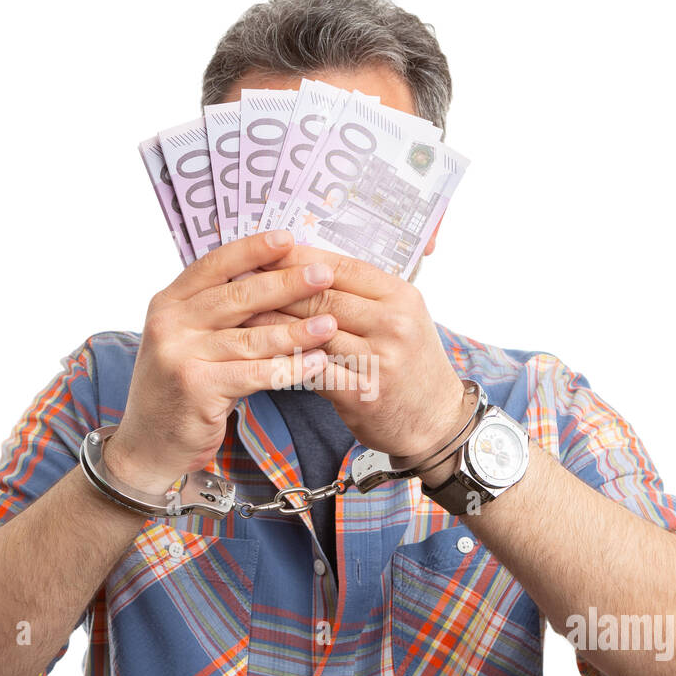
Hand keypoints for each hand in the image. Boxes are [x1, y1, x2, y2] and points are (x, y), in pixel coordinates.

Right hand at [106, 232, 338, 492]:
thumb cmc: (180, 388)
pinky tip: (316, 363)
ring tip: (331, 324)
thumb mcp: (188, 340)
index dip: (252, 250)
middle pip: (237, 295)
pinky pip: (254, 373)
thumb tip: (272, 278)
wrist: (148, 444)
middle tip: (324, 275)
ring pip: (250, 336)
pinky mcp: (196, 388)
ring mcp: (180, 355)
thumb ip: (217, 312)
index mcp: (169, 302)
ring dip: (295, 330)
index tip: (288, 238)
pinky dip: (289, 368)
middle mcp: (169, 323)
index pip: (214, 264)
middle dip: (285, 284)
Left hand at [244, 246, 466, 458]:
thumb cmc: (411, 366)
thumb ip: (362, 296)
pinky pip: (313, 369)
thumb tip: (305, 270)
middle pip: (323, 296)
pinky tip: (258, 354)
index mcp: (400, 296)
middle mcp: (393, 323)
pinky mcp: (362, 392)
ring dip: (272, 322)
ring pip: (312, 331)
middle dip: (277, 286)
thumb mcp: (401, 319)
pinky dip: (284, 359)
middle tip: (240, 279)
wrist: (437, 421)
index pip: (342, 266)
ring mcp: (380, 358)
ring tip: (238, 313)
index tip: (263, 253)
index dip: (299, 259)